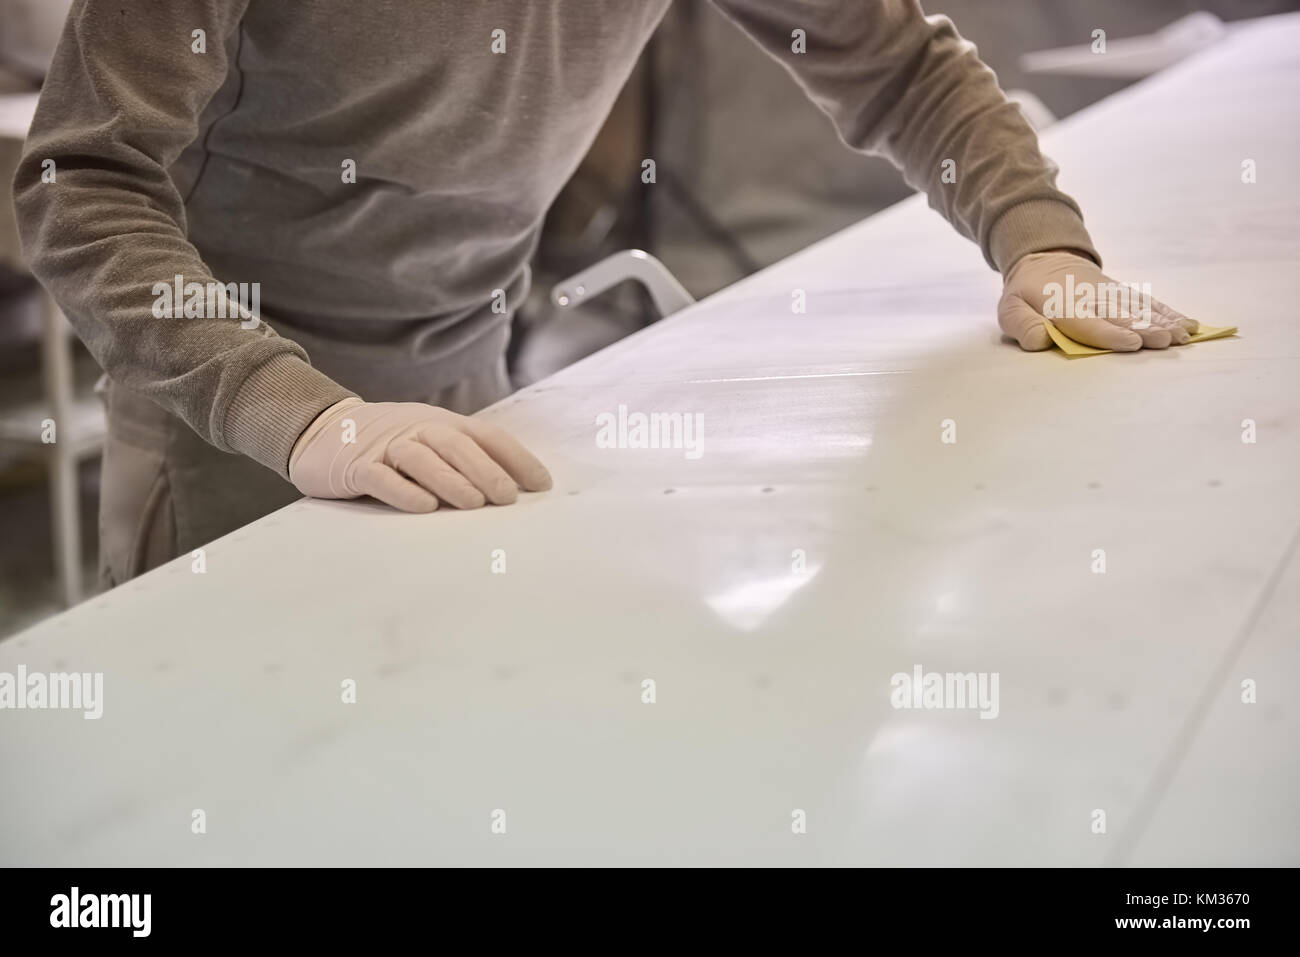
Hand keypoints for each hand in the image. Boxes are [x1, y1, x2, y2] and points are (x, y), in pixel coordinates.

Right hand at [289, 398, 551, 511]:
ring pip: (422, 458)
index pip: (486, 436)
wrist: (320, 431)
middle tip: (508, 498)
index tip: (542, 484)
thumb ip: (463, 459)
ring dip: (451, 480)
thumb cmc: (388, 446)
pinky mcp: (355, 467)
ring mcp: (386, 447)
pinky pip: (381, 477)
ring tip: (474, 504)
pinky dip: (403, 491)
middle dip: (486, 470)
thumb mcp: (429, 442)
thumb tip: (513, 490)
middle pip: (457, 445)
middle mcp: (417, 429)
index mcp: (442, 424)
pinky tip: (424, 507)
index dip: (516, 458)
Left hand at [998, 251, 1197, 351]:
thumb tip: (1040, 340)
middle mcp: (1093, 299)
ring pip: (1140, 308)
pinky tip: (1189, 324)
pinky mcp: (1123, 292)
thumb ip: (1022, 325)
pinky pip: (1148, 302)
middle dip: (1146, 329)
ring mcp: (1111, 294)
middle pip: (1122, 316)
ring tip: (1183, 335)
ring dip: (1163, 322)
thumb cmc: (1026, 295)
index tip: (1133, 344)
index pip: (1089, 323)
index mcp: (1063, 306)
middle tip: (1169, 341)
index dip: (1111, 334)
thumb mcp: (1010, 310)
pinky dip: (1169, 312)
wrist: (1044, 261)